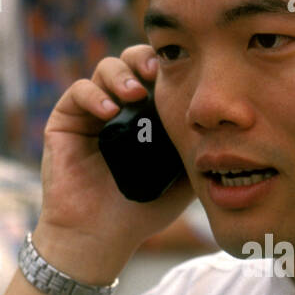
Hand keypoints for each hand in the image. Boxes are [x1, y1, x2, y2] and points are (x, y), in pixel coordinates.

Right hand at [34, 44, 195, 279]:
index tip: (181, 71)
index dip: (166, 65)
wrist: (103, 235)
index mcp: (147, 114)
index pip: (156, 74)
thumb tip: (230, 128)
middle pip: (130, 61)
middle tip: (155, 72)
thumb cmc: (143, 210)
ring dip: (121, 75)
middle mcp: (119, 106)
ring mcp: (90, 112)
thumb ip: (202, 150)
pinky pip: (77, 91)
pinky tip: (110, 111)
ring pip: (104, 69)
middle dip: (143, 59)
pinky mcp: (64, 121)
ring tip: (134, 93)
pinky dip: (94, 95)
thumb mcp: (184, 177)